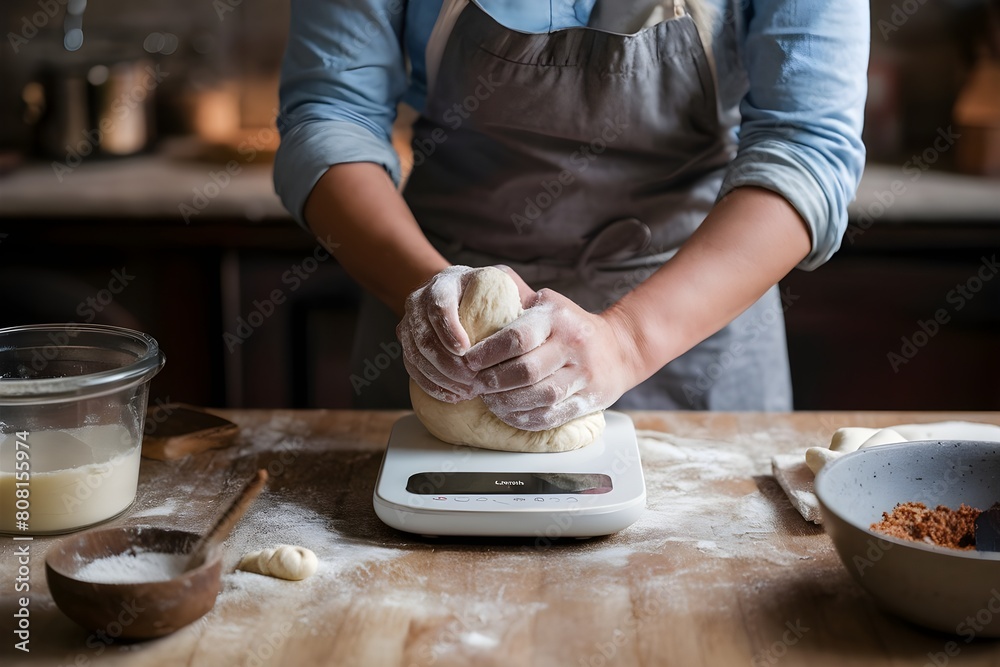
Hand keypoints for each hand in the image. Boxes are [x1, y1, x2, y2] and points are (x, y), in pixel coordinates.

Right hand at [397, 265, 533, 402]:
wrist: (463, 296)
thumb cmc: (492, 294)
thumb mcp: (504, 286)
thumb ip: (515, 291)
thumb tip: (535, 303)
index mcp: (445, 281)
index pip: (438, 304)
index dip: (449, 329)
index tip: (465, 350)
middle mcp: (420, 298)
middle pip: (423, 336)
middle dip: (447, 364)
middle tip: (472, 381)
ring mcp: (409, 321)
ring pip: (415, 355)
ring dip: (440, 378)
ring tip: (466, 392)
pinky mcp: (406, 342)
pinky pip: (412, 367)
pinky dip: (431, 385)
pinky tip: (452, 396)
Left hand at [466, 288, 640, 430]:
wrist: (619, 348)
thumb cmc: (570, 325)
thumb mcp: (548, 303)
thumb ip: (516, 297)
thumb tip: (477, 289)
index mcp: (558, 316)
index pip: (518, 337)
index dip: (488, 352)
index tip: (470, 361)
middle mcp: (574, 344)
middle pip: (526, 371)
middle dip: (493, 382)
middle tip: (476, 385)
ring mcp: (584, 374)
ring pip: (540, 396)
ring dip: (507, 403)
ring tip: (489, 401)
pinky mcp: (589, 399)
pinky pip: (552, 416)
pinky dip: (526, 419)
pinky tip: (510, 414)